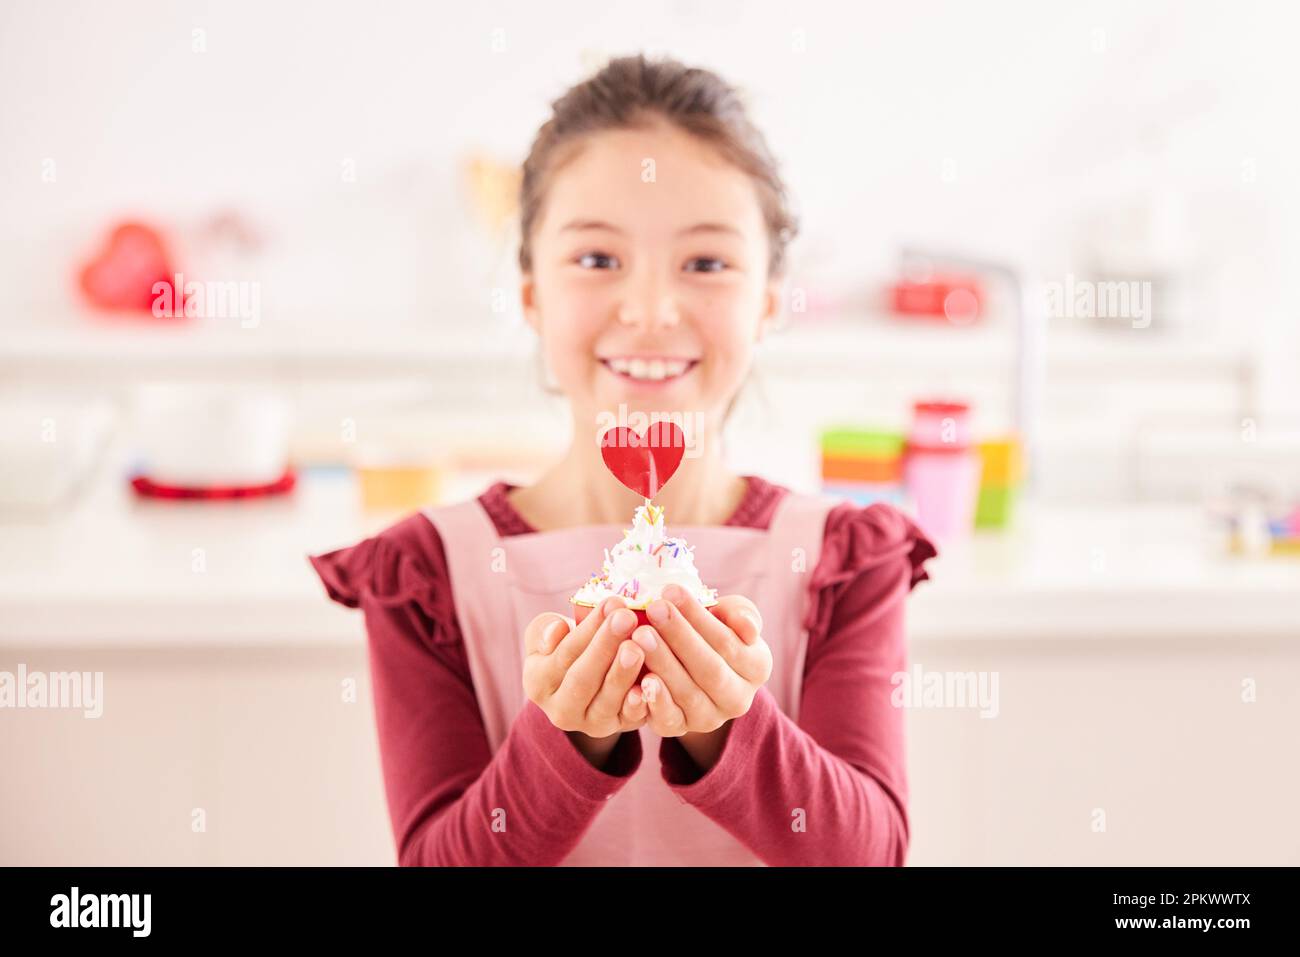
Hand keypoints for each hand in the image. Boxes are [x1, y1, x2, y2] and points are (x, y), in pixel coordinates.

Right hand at [523, 597, 649, 744]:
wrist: (585, 681)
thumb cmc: (567, 647)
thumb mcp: (547, 635)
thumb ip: (544, 630)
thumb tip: (557, 630)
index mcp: (538, 683)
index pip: (564, 653)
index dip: (588, 629)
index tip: (611, 602)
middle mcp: (560, 710)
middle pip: (582, 679)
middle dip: (606, 647)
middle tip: (627, 618)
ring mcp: (590, 724)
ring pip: (606, 702)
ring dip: (623, 674)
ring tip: (638, 646)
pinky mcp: (618, 728)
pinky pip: (629, 720)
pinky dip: (639, 703)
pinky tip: (651, 682)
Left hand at [631, 586, 771, 737]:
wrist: (694, 666)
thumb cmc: (713, 631)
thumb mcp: (731, 616)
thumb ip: (741, 614)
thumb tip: (746, 627)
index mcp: (757, 667)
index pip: (727, 642)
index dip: (698, 618)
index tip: (671, 591)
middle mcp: (739, 699)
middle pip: (709, 669)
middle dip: (679, 637)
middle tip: (653, 609)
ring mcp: (710, 718)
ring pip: (688, 694)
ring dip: (663, 664)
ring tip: (639, 635)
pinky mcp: (681, 729)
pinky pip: (668, 721)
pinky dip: (654, 702)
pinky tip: (639, 680)